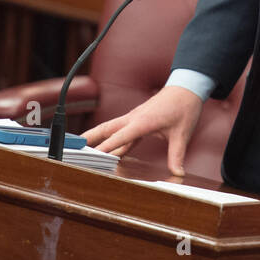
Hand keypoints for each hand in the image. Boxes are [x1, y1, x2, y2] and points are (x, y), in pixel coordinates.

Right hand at [82, 85, 203, 175]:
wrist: (186, 87)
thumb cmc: (184, 107)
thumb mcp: (182, 133)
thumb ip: (177, 154)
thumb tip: (178, 172)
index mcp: (143, 122)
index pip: (119, 137)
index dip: (105, 148)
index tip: (91, 157)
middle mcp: (134, 119)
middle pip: (106, 129)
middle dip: (89, 138)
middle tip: (73, 148)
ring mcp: (135, 118)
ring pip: (110, 129)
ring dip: (97, 138)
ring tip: (82, 149)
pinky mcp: (138, 120)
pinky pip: (122, 133)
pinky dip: (113, 141)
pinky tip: (109, 153)